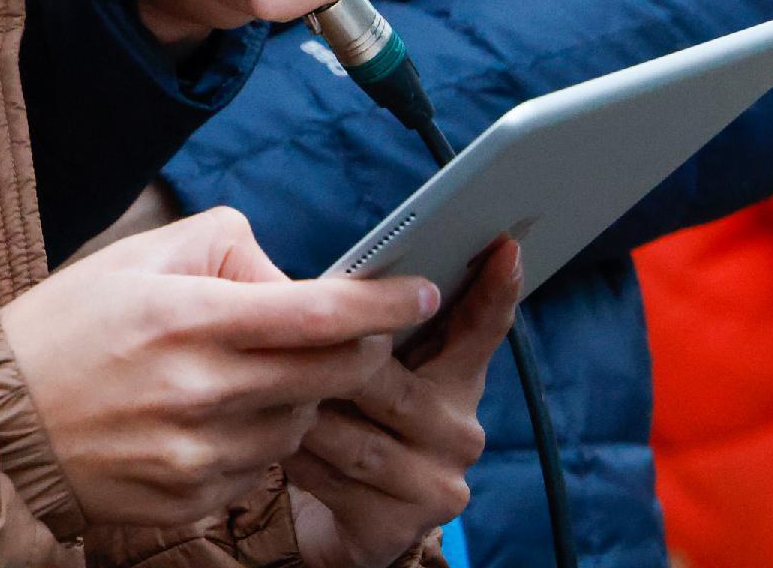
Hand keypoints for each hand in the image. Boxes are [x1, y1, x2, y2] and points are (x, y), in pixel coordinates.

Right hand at [2, 206, 440, 530]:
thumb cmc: (67, 330)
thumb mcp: (133, 258)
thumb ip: (222, 248)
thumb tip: (292, 277)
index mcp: (187, 318)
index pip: (316, 312)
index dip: (381, 303)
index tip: (418, 290)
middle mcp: (199, 390)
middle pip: (326, 374)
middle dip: (355, 351)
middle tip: (351, 334)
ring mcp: (198, 454)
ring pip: (299, 424)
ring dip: (299, 398)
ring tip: (245, 376)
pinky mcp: (192, 500)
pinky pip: (261, 469)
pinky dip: (257, 441)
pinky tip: (211, 420)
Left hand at [289, 242, 521, 567]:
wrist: (335, 517)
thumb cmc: (347, 419)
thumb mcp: (365, 370)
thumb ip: (369, 329)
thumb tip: (334, 285)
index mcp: (457, 379)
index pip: (482, 328)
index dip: (494, 289)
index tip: (505, 246)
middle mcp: (459, 431)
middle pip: (388, 382)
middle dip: (329, 367)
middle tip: (286, 341)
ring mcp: (435, 483)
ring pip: (354, 436)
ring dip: (302, 415)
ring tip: (267, 395)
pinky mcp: (398, 526)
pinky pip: (333, 479)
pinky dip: (296, 459)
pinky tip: (275, 446)